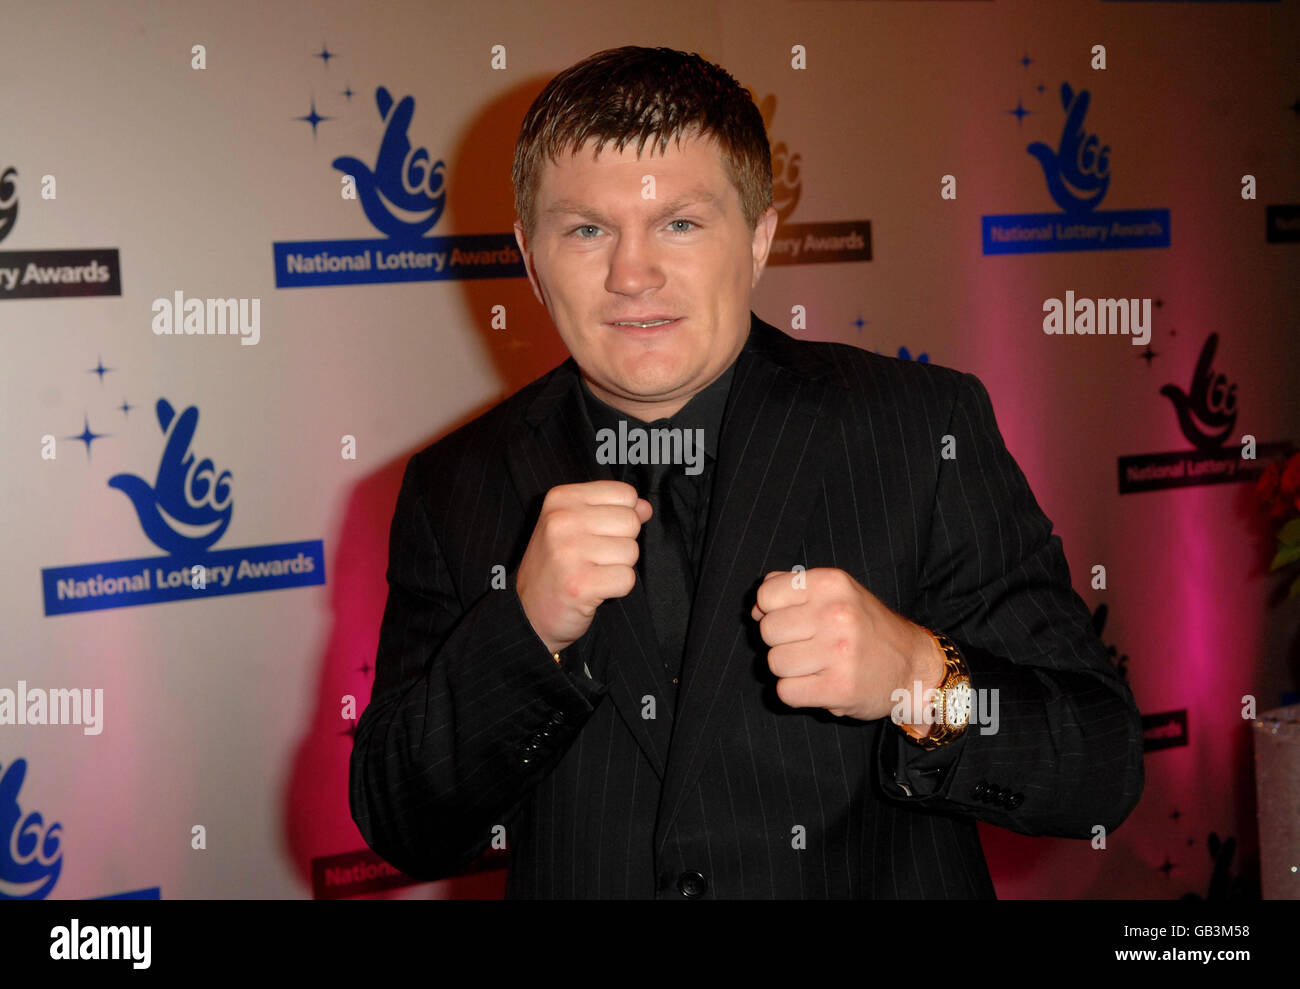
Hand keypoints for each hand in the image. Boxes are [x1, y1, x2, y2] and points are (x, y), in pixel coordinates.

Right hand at [516, 480, 652, 654]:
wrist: (528, 614)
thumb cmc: (556, 567)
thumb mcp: (576, 527)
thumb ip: (612, 511)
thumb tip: (645, 507)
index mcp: (561, 499)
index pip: (625, 494)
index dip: (622, 516)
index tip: (599, 533)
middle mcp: (561, 520)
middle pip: (631, 522)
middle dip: (622, 543)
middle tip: (594, 558)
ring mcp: (568, 551)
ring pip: (631, 551)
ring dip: (618, 567)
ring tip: (592, 573)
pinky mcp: (579, 583)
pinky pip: (627, 578)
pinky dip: (617, 588)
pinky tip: (595, 589)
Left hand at [750, 568, 943, 722]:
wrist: (913, 665)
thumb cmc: (865, 627)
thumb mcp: (835, 592)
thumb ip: (791, 589)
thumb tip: (755, 608)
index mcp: (832, 584)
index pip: (767, 594)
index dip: (772, 610)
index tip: (794, 619)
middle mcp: (837, 614)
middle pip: (767, 631)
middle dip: (782, 641)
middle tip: (810, 645)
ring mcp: (839, 652)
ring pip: (774, 663)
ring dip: (790, 669)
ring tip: (817, 665)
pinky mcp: (839, 688)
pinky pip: (786, 692)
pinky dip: (797, 692)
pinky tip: (819, 684)